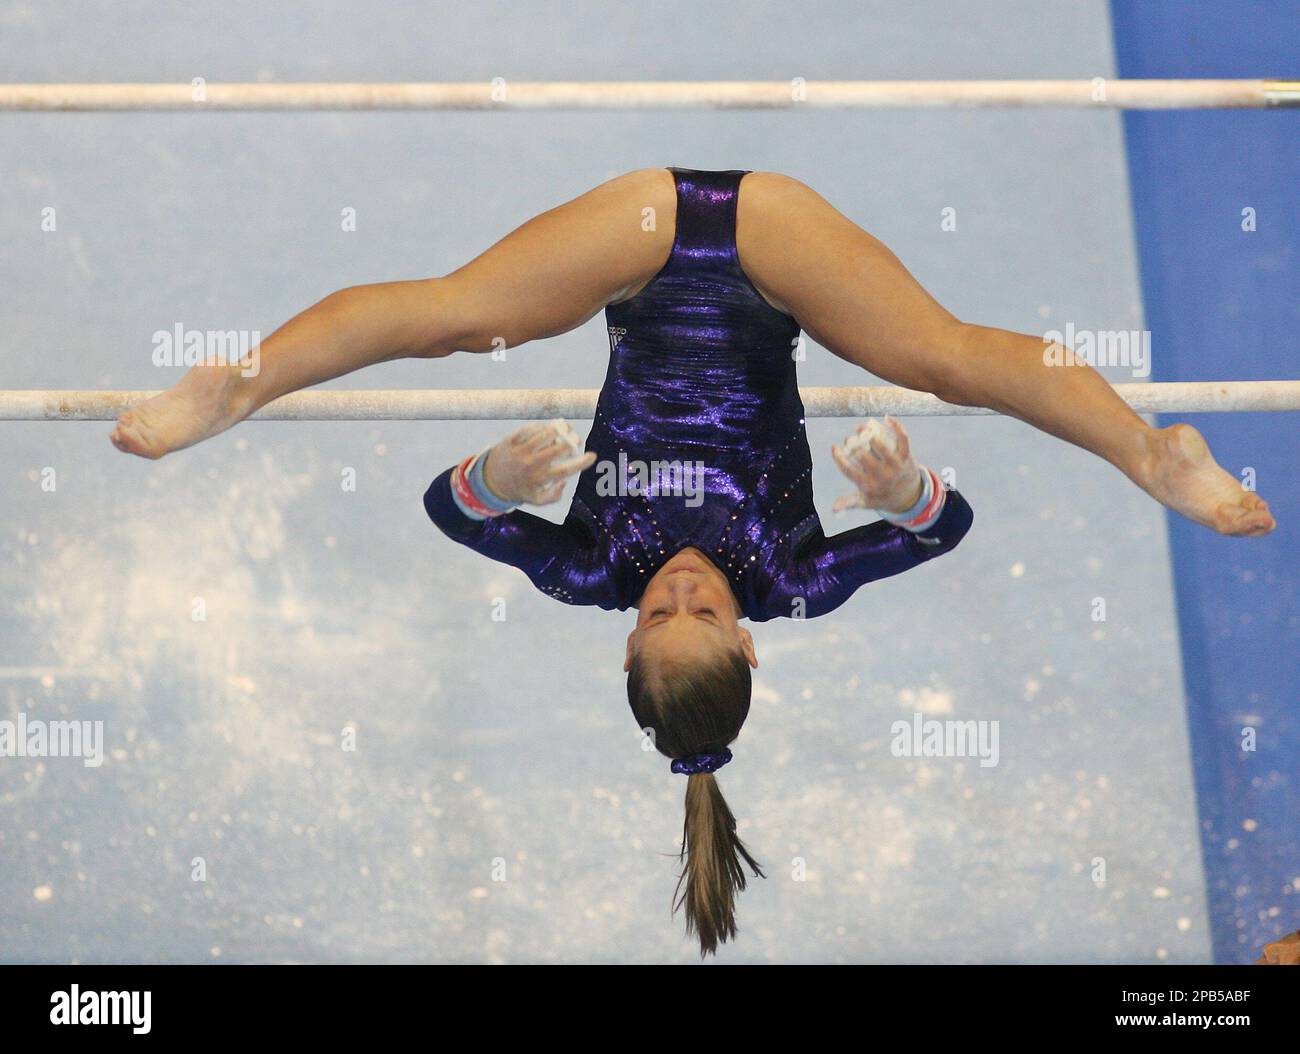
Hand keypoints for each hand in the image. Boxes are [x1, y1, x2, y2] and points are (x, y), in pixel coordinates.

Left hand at [480, 421, 595, 505]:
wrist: (489, 481)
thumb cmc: (519, 489)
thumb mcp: (536, 500)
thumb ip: (554, 495)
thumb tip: (565, 481)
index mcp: (539, 479)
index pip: (565, 470)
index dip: (582, 462)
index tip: (592, 456)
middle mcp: (530, 465)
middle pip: (558, 448)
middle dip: (572, 441)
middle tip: (576, 439)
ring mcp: (519, 452)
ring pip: (545, 434)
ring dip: (558, 431)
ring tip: (563, 431)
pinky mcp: (510, 441)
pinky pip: (530, 429)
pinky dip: (541, 427)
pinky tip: (546, 428)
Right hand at [831, 416, 923, 513]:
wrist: (909, 495)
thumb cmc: (881, 496)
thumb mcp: (865, 501)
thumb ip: (849, 503)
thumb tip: (833, 508)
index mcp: (869, 486)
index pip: (850, 471)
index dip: (839, 458)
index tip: (834, 447)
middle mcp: (883, 476)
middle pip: (863, 457)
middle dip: (853, 445)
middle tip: (849, 440)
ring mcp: (895, 465)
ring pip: (881, 445)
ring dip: (868, 434)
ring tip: (860, 428)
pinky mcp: (906, 456)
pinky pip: (902, 438)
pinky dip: (896, 427)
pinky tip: (886, 418)